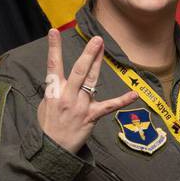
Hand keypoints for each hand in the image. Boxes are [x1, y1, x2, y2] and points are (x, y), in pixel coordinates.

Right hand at [36, 29, 139, 154]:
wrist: (52, 149)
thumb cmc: (49, 125)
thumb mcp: (45, 105)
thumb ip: (54, 90)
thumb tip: (60, 79)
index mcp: (53, 91)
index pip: (53, 65)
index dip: (54, 48)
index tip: (54, 31)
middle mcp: (66, 96)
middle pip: (78, 71)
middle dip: (87, 54)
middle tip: (95, 39)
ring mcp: (79, 106)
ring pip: (91, 81)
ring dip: (98, 64)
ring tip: (102, 47)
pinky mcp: (91, 116)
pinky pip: (109, 106)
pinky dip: (122, 100)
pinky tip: (134, 94)